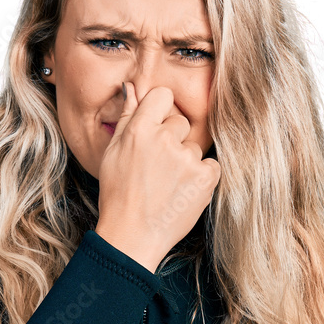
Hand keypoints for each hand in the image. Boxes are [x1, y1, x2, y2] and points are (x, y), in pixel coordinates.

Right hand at [95, 83, 219, 272]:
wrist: (132, 236)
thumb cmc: (118, 196)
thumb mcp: (112, 153)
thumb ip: (127, 117)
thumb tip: (132, 87)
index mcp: (139, 129)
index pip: (163, 96)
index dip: (160, 112)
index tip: (156, 130)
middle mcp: (164, 139)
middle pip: (180, 122)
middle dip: (172, 140)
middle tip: (158, 168)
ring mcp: (187, 159)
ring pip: (194, 147)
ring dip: (185, 162)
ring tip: (167, 186)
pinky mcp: (205, 178)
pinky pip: (211, 165)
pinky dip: (201, 178)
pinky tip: (182, 192)